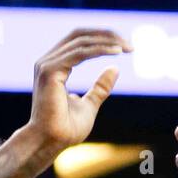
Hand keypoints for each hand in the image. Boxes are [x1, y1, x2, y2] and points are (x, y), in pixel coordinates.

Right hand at [27, 28, 128, 155]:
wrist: (50, 143)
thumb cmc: (65, 130)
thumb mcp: (89, 106)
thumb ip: (100, 88)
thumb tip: (115, 68)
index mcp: (54, 66)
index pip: (79, 41)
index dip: (102, 39)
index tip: (126, 48)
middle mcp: (48, 61)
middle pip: (80, 34)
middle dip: (106, 35)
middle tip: (130, 46)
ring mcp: (47, 64)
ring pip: (81, 41)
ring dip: (107, 41)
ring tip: (127, 48)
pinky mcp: (50, 71)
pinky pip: (80, 53)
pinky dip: (99, 50)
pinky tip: (116, 52)